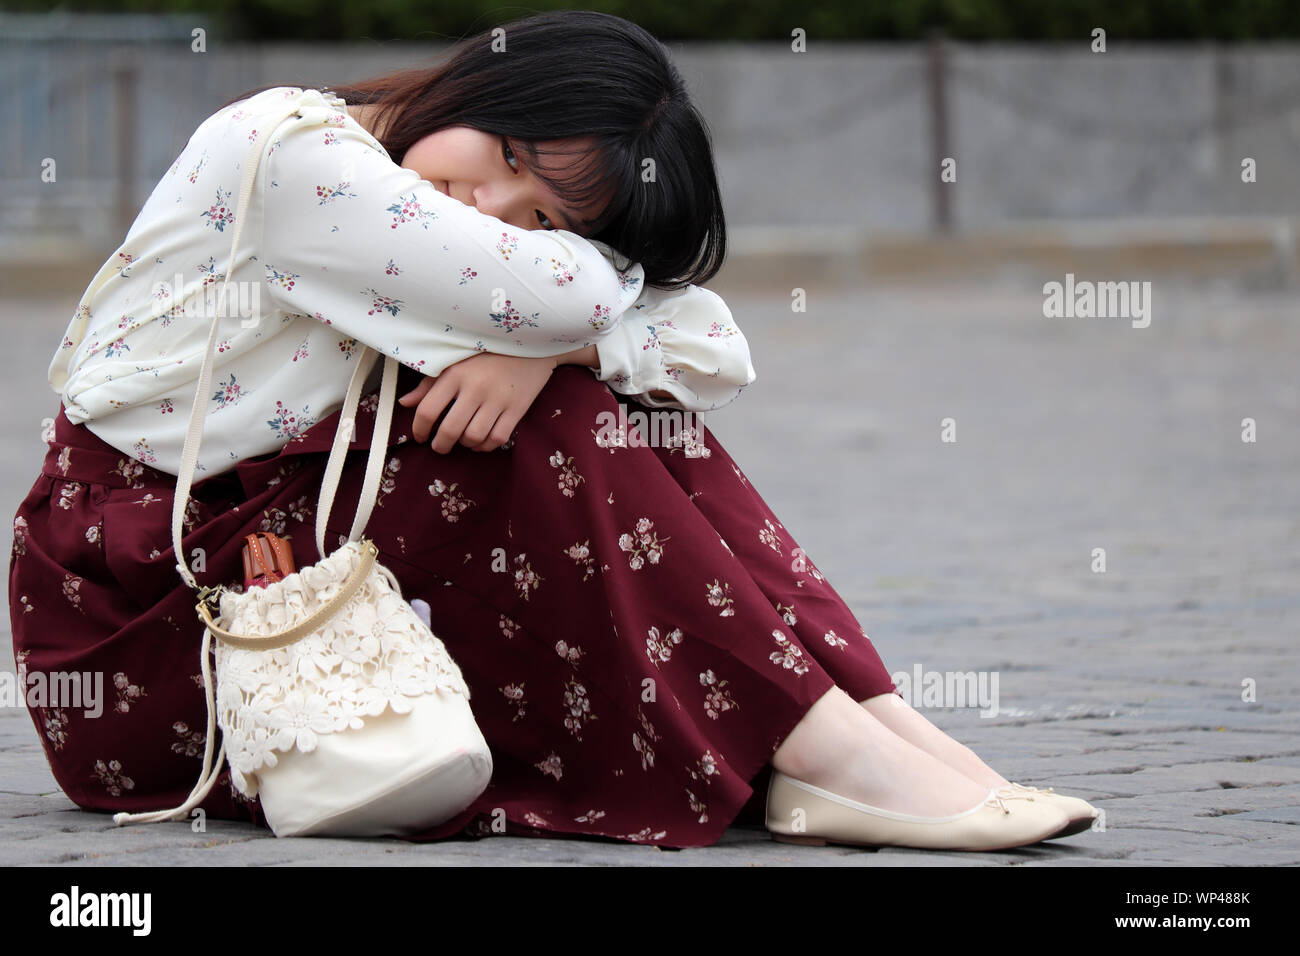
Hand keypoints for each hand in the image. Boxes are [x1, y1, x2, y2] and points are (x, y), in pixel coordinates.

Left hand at [396, 352, 556, 452]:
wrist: (531, 342)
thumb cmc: (488, 351)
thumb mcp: (455, 361)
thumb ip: (429, 383)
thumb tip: (405, 403)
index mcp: (455, 373)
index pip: (427, 410)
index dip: (419, 429)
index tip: (421, 436)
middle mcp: (475, 387)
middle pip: (449, 430)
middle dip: (440, 445)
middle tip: (439, 447)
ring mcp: (498, 399)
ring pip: (473, 437)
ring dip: (464, 445)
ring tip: (461, 440)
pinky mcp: (517, 408)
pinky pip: (498, 438)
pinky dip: (486, 445)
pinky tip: (481, 440)